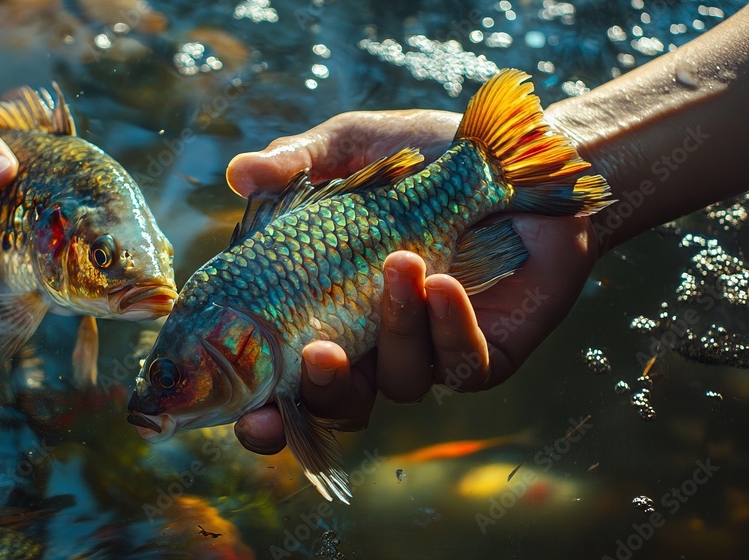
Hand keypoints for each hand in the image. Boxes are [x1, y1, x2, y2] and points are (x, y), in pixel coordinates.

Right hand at [227, 110, 599, 452]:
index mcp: (327, 312)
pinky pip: (461, 365)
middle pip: (338, 407)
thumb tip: (239, 175)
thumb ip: (298, 163)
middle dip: (323, 391)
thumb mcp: (354, 148)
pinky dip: (447, 328)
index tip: (248, 414)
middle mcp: (373, 346)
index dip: (264, 414)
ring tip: (401, 261)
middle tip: (315, 352)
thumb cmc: (426, 156)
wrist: (517, 155)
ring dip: (395, 327)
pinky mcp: (488, 354)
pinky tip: (443, 281)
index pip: (285, 384)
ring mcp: (430, 355)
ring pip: (401, 381)